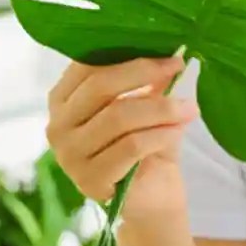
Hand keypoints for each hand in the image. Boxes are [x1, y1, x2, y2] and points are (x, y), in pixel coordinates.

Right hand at [46, 56, 198, 219]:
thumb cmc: (144, 142)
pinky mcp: (90, 180)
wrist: (151, 195)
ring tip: (188, 107)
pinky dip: (160, 134)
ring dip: (160, 108)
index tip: (167, 53)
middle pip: (100, 86)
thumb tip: (167, 51)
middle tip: (177, 68)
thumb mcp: (145, 103)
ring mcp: (69, 155)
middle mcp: (57, 125)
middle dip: (144, 73)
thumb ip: (147, 80)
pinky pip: (130, 146)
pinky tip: (178, 130)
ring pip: (118, 116)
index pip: (88, 65)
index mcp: (63, 99)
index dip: (129, 55)